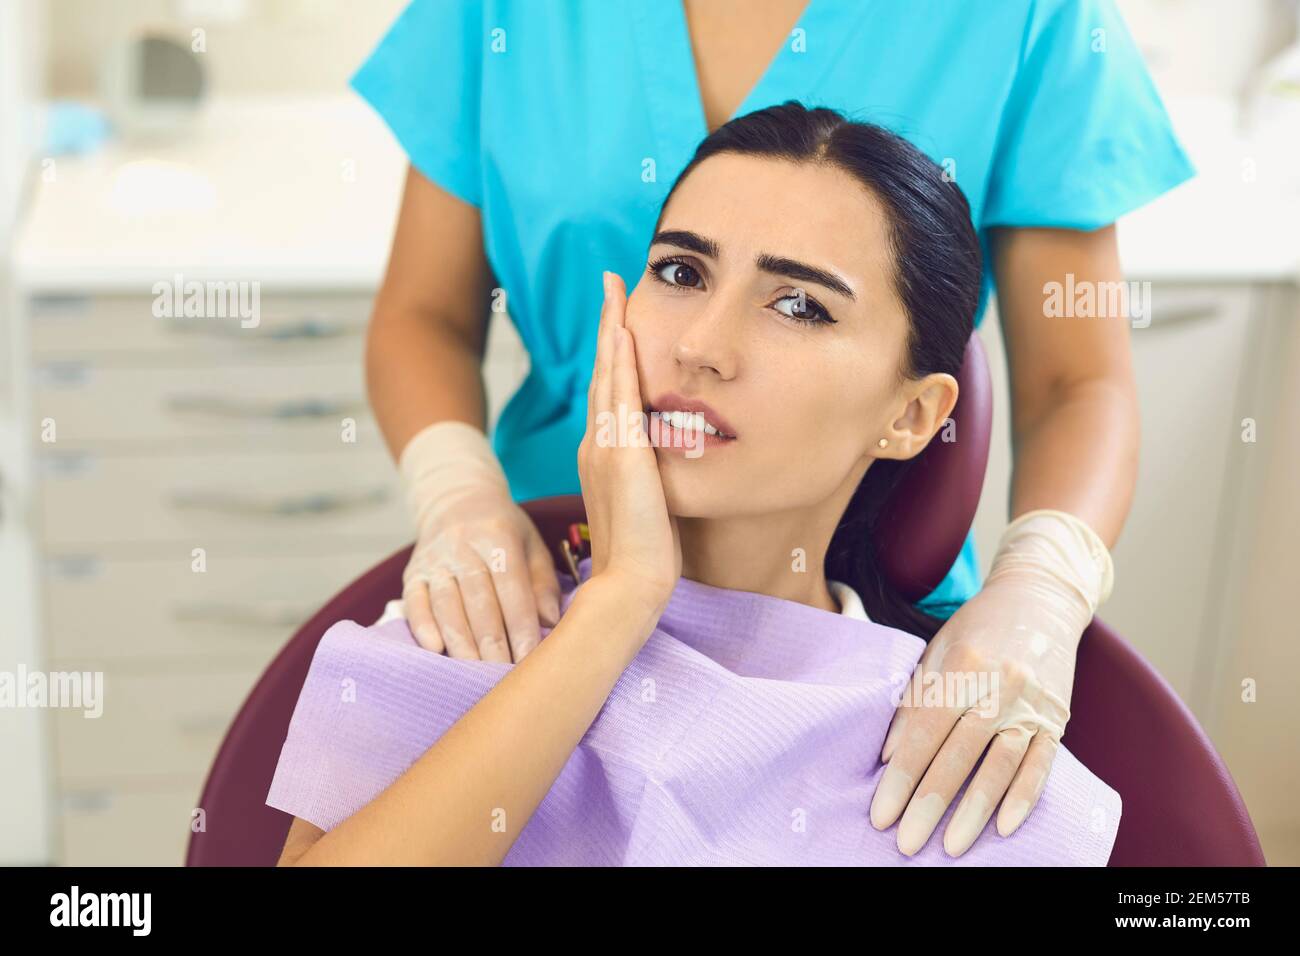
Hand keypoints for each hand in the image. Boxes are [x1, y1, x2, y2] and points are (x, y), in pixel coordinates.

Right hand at [399, 421, 562, 662]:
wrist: (455, 499)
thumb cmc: (503, 531)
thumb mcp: (530, 544)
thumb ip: (542, 582)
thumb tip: (550, 622)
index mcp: (498, 535)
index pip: (511, 586)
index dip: (521, 624)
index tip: (532, 657)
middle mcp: (462, 546)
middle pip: (478, 599)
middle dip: (493, 641)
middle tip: (505, 675)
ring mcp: (434, 559)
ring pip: (446, 604)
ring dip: (461, 641)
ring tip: (474, 671)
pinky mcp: (412, 573)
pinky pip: (414, 602)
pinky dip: (423, 626)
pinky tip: (435, 649)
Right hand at [577, 271, 680, 617]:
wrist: (632, 584)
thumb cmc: (646, 553)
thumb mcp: (648, 504)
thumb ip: (648, 477)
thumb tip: (662, 462)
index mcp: (603, 456)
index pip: (609, 392)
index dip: (612, 353)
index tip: (619, 319)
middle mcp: (597, 445)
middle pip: (602, 372)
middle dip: (607, 325)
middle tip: (610, 284)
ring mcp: (604, 448)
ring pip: (606, 375)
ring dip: (610, 330)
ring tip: (613, 291)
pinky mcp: (620, 455)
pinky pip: (618, 396)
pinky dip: (617, 362)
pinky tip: (622, 332)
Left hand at [869, 509, 1113, 856]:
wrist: (1040, 597)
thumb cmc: (977, 627)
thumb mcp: (935, 650)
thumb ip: (912, 702)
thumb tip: (887, 758)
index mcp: (963, 665)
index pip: (925, 732)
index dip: (902, 777)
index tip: (882, 814)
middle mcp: (1000, 685)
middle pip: (960, 754)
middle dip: (930, 803)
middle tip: (907, 844)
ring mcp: (1033, 703)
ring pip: (1002, 765)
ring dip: (975, 811)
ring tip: (951, 846)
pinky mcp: (1059, 717)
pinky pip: (1042, 764)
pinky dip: (1024, 797)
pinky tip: (1003, 827)